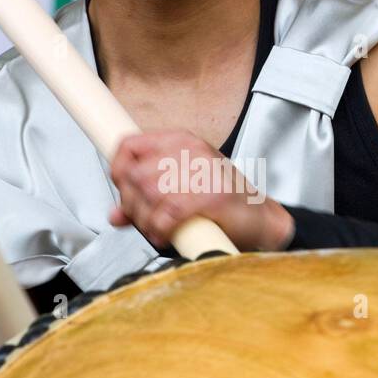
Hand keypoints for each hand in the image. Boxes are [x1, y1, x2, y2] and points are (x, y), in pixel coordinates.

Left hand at [107, 130, 295, 252]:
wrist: (262, 220)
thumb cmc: (224, 203)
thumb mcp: (182, 190)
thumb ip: (147, 198)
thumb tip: (115, 214)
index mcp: (181, 141)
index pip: (129, 144)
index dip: (117, 170)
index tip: (122, 191)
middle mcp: (191, 150)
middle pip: (135, 174)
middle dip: (131, 204)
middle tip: (142, 219)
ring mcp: (204, 170)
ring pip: (149, 194)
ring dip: (146, 220)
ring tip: (155, 230)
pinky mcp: (213, 194)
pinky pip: (169, 212)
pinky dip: (161, 229)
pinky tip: (166, 236)